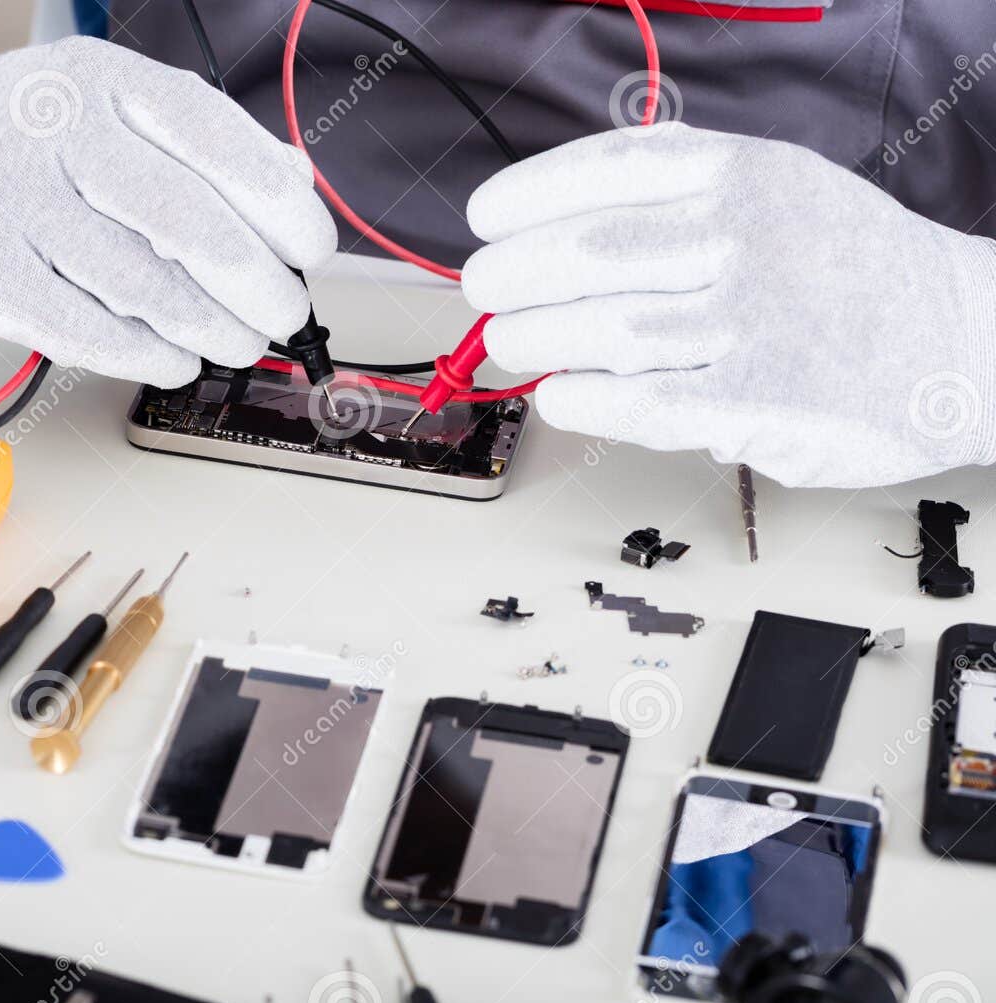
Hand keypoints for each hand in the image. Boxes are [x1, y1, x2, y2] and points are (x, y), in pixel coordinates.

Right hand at [0, 35, 335, 385]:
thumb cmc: (4, 145)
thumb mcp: (95, 110)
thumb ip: (186, 144)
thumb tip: (290, 190)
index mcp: (94, 79)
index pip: (212, 135)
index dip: (278, 202)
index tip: (311, 248)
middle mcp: (54, 131)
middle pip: (187, 220)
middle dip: (253, 282)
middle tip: (280, 313)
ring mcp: (11, 204)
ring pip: (141, 283)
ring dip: (207, 327)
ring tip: (233, 342)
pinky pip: (84, 329)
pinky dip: (142, 354)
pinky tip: (170, 358)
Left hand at [461, 122, 995, 487]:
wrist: (964, 338)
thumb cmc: (848, 269)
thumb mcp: (780, 186)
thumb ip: (684, 186)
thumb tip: (564, 205)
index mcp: (742, 173)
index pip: (606, 169)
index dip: (527, 196)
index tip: (485, 219)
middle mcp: (742, 238)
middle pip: (585, 253)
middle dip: (510, 275)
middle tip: (486, 292)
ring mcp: (749, 321)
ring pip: (600, 330)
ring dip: (533, 339)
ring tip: (512, 342)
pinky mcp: (755, 401)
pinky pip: (637, 401)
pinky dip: (581, 398)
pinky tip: (560, 393)